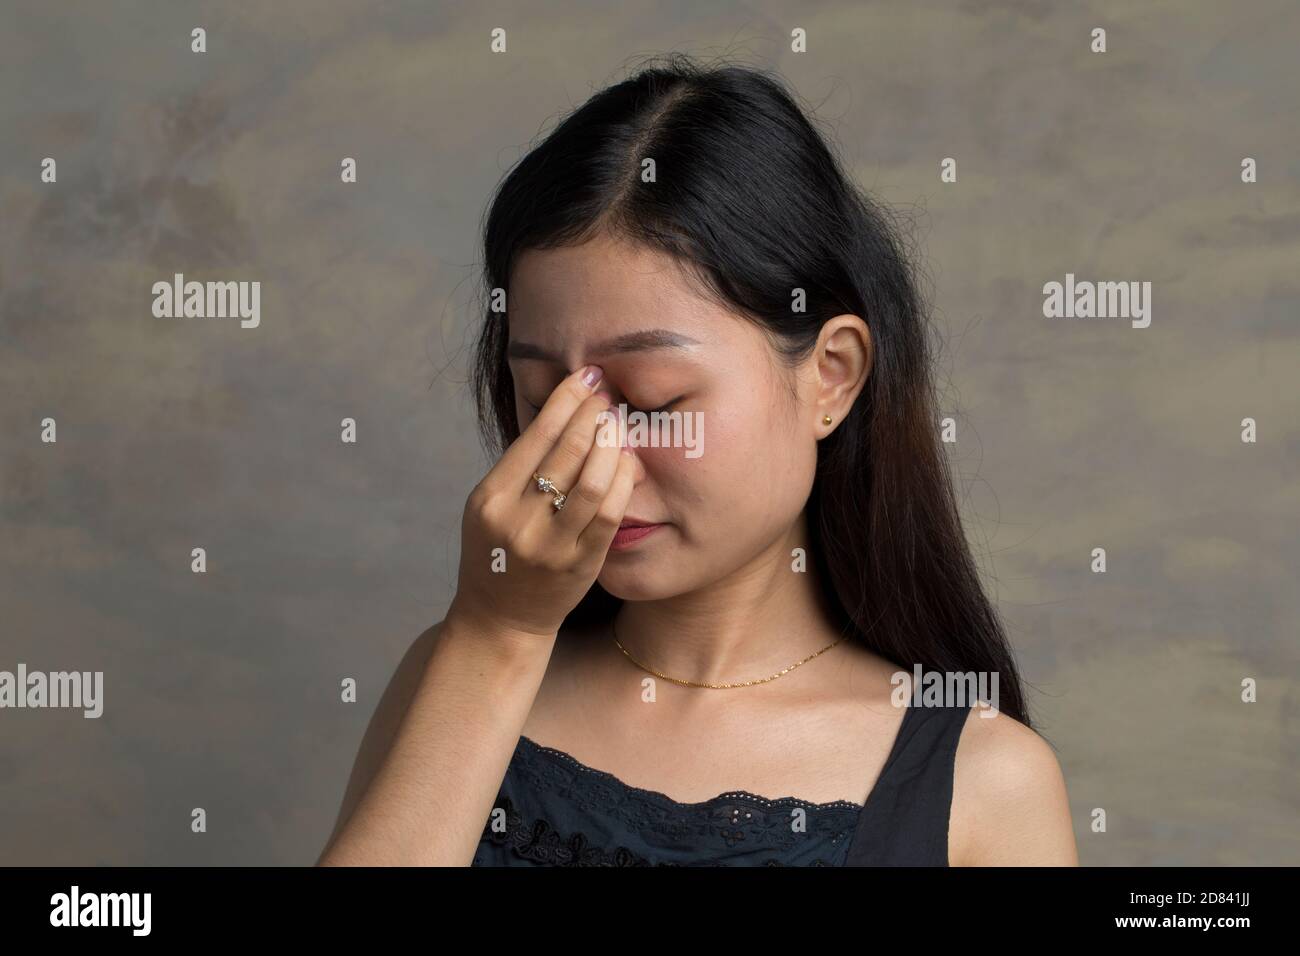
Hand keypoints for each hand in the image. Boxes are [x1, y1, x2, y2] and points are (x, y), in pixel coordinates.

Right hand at [450, 364, 635, 638]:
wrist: (499, 618)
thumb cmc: (499, 551)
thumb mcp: (491, 507)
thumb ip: (520, 466)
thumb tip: (565, 409)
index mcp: (490, 498)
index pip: (535, 436)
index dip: (566, 400)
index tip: (586, 375)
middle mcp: (517, 520)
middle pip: (565, 452)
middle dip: (593, 414)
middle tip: (610, 393)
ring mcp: (550, 545)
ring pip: (591, 481)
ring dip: (611, 444)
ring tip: (619, 424)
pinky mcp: (578, 565)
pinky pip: (609, 514)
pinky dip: (622, 481)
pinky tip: (628, 462)